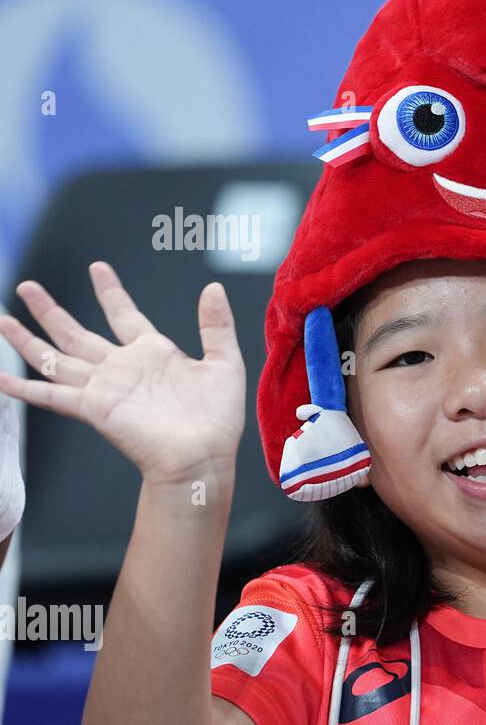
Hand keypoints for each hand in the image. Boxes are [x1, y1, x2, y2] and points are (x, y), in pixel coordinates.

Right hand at [0, 262, 246, 484]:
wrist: (203, 456)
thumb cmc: (217, 419)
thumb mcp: (225, 363)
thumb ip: (217, 325)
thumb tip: (214, 286)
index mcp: (153, 354)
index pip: (124, 315)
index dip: (110, 292)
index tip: (97, 268)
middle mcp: (122, 368)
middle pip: (76, 333)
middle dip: (51, 310)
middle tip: (27, 287)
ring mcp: (103, 388)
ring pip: (54, 357)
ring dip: (26, 339)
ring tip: (1, 318)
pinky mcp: (92, 408)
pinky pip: (49, 394)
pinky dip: (21, 386)